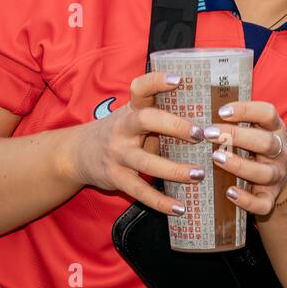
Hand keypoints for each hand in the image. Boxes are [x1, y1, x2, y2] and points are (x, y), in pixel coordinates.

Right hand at [66, 70, 203, 215]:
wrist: (77, 154)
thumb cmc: (120, 132)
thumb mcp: (133, 117)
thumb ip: (160, 116)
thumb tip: (209, 120)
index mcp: (131, 109)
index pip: (140, 88)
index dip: (157, 81)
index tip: (179, 79)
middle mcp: (123, 128)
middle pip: (146, 120)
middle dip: (175, 126)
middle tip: (200, 134)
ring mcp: (117, 153)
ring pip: (146, 162)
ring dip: (174, 169)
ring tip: (199, 174)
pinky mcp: (115, 177)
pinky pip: (140, 191)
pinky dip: (160, 202)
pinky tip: (181, 208)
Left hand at [201, 100, 286, 215]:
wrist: (281, 176)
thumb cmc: (257, 147)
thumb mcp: (255, 129)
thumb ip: (236, 121)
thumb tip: (200, 111)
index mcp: (275, 129)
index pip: (267, 114)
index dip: (246, 110)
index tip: (221, 112)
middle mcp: (279, 152)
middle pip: (265, 142)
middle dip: (237, 137)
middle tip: (210, 133)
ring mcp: (276, 176)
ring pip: (264, 173)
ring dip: (239, 165)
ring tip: (216, 158)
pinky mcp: (270, 197)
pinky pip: (262, 203)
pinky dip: (246, 200)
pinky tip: (229, 193)